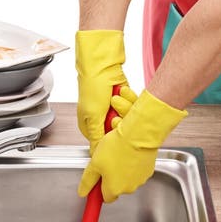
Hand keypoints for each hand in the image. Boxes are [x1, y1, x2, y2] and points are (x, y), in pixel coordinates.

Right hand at [75, 29, 129, 153]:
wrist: (103, 65)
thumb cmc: (92, 86)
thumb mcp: (93, 116)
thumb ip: (96, 138)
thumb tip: (96, 155)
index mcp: (89, 125)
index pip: (102, 143)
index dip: (111, 140)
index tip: (116, 134)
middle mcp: (101, 118)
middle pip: (117, 131)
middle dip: (120, 122)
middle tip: (117, 114)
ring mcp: (113, 109)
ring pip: (126, 120)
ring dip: (125, 109)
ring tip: (117, 99)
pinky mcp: (123, 101)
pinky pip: (131, 108)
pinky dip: (129, 101)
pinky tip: (122, 92)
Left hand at [77, 89, 187, 202]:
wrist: (139, 134)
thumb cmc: (118, 146)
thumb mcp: (95, 162)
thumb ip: (88, 180)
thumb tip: (83, 191)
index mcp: (114, 189)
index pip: (104, 197)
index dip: (99, 187)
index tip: (97, 180)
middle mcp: (128, 188)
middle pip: (116, 186)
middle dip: (111, 175)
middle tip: (106, 160)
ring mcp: (139, 179)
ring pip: (127, 177)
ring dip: (122, 168)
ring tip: (118, 152)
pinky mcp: (148, 170)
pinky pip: (137, 169)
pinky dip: (133, 162)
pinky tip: (128, 151)